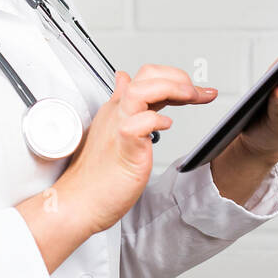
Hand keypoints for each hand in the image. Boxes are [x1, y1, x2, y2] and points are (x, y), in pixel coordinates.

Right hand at [59, 67, 214, 234]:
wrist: (79, 202)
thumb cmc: (97, 175)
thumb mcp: (112, 130)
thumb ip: (125, 106)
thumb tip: (124, 80)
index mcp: (118, 109)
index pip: (148, 79)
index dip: (176, 79)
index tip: (199, 92)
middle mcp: (117, 113)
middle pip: (146, 76)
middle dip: (178, 77)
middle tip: (199, 93)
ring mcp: (117, 129)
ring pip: (140, 91)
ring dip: (170, 89)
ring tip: (190, 97)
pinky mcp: (123, 149)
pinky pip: (136, 125)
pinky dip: (155, 120)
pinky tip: (167, 125)